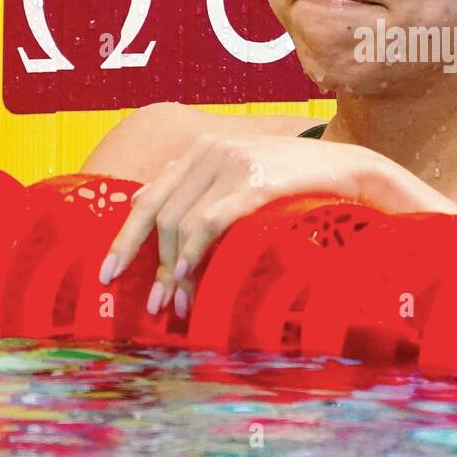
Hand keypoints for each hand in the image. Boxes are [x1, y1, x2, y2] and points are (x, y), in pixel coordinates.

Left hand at [96, 131, 397, 317]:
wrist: (349, 168)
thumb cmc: (294, 180)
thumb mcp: (238, 174)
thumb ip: (194, 185)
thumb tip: (142, 204)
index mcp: (198, 151)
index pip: (147, 198)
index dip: (124, 240)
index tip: (108, 275)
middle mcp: (208, 151)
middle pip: (158, 214)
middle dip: (148, 264)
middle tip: (150, 305)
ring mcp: (231, 163)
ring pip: (181, 223)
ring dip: (174, 270)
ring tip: (178, 305)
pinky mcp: (254, 180)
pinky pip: (211, 221)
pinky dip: (194, 251)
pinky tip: (187, 275)